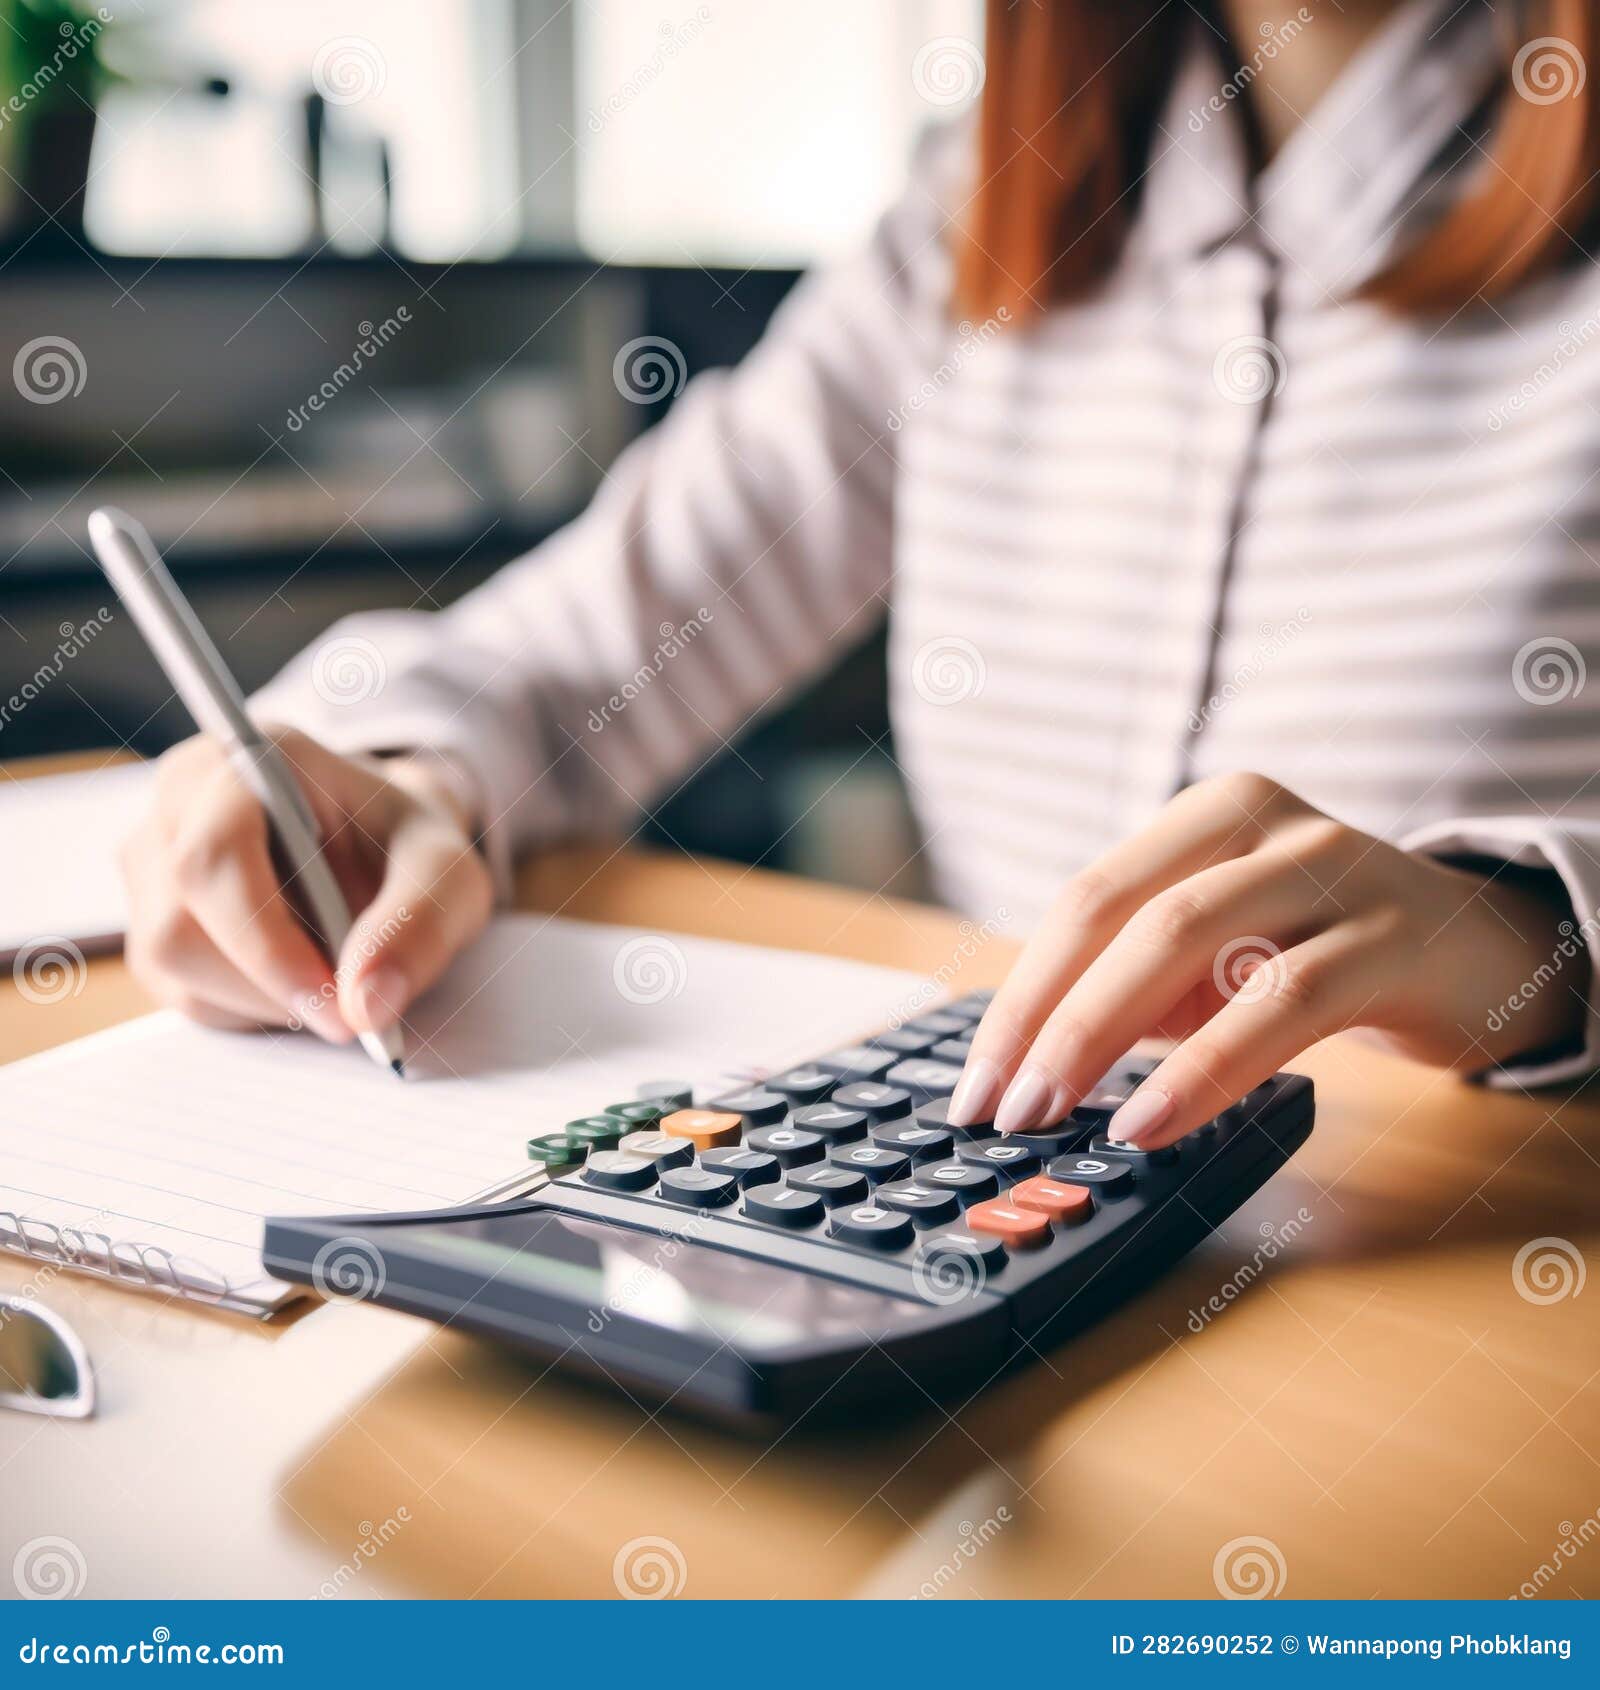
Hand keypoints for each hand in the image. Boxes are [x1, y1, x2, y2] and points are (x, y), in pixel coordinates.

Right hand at [121, 728, 491, 1043]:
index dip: (265, 941)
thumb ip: (421, 925)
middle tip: (351, 1012)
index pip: (216, 854)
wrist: (382, 849)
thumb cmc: (406, 846)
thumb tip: (367, 1004)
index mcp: (250, 760)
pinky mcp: (150, 921)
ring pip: (172, 963)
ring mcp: (153, 863)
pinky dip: (249, 1007)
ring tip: (332, 977)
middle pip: (179, 924)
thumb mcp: (448, 873)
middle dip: (271, 985)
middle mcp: (181, 801)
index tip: (335, 1004)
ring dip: (263, 999)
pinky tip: (297, 978)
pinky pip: (181, 992)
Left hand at [947, 772, 1584, 1148]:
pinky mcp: (1390, 937)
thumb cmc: (1318, 955)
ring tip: (1052, 1117)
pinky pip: (1278, 1004)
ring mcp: (1332, 867)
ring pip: (1186, 940)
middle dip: (1045, 1019)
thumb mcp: (1219, 959)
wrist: (1480, 951)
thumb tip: (1025, 1074)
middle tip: (1002, 1110)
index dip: (1018, 996)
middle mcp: (1262, 822)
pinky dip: (1202, 1069)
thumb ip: (1136, 992)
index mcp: (1205, 817)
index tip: (974, 1084)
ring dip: (1100, 1036)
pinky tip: (1150, 1123)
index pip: (1084, 900)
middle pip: (1120, 914)